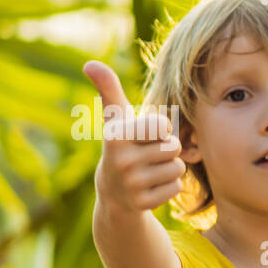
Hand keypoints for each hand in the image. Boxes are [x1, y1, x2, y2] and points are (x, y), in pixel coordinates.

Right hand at [84, 60, 184, 213]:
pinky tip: (151, 186)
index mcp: (116, 136)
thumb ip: (109, 89)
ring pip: (177, 168)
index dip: (161, 129)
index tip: (146, 134)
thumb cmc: (122, 144)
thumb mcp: (116, 118)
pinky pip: (177, 188)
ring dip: (170, 168)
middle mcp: (122, 161)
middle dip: (167, 149)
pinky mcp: (143, 204)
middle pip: (174, 147)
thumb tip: (90, 63)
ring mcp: (132, 185)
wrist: (113, 191)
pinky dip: (169, 187)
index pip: (162, 125)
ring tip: (150, 169)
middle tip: (148, 155)